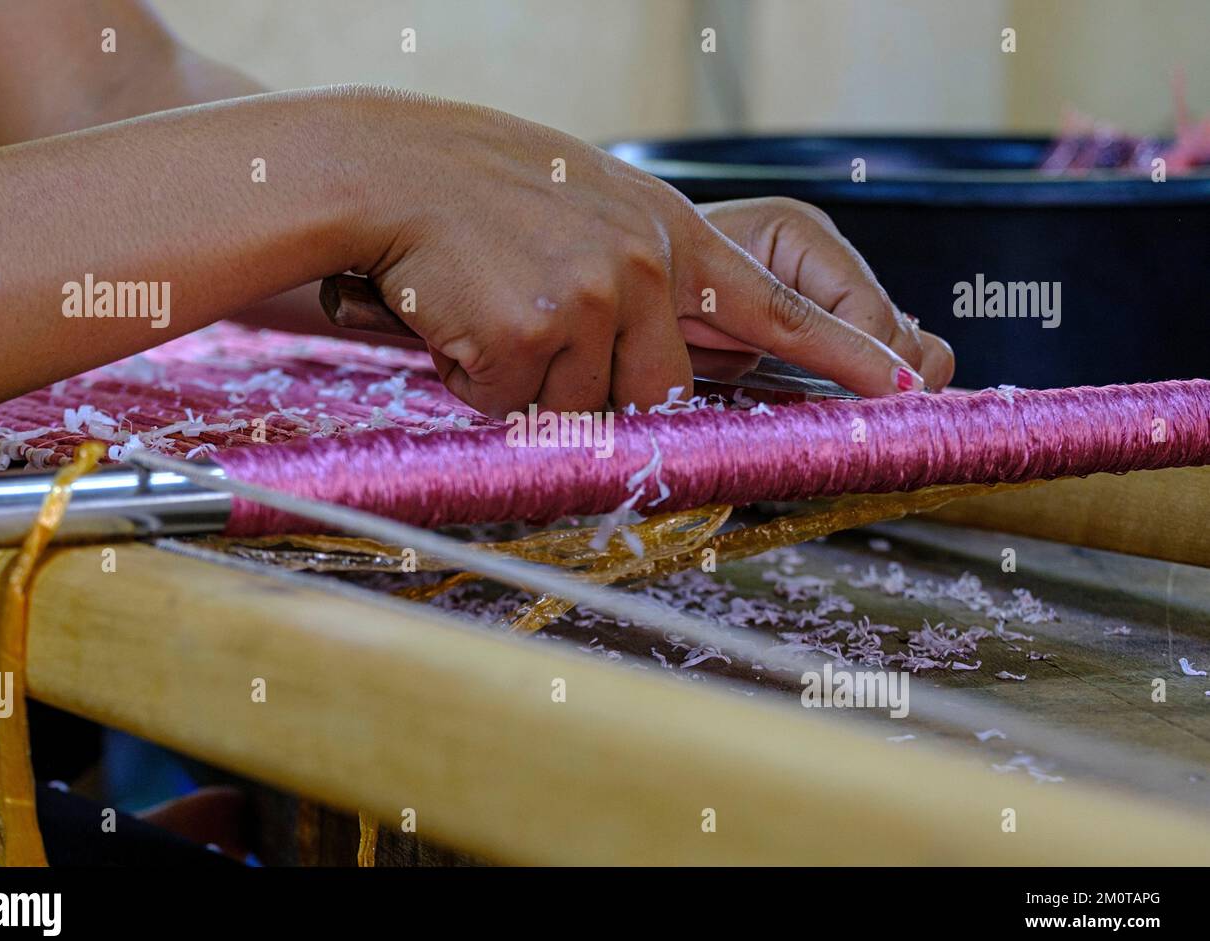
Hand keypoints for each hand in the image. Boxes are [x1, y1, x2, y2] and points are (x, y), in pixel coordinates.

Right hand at [346, 90, 928, 416]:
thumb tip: (658, 368)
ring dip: (529, 384)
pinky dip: (483, 382)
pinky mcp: (541, 332)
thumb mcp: (590, 208)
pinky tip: (461, 319)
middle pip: (655, 393)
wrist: (392, 169)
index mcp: (670, 232)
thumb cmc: (485, 191)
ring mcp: (599, 297)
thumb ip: (643, 274)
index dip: (846, 352)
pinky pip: (521, 407)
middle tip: (529, 322)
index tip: (908, 385)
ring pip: (583, 410)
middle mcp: (649, 264)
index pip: (776, 306)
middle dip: (593, 386)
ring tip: (489, 307)